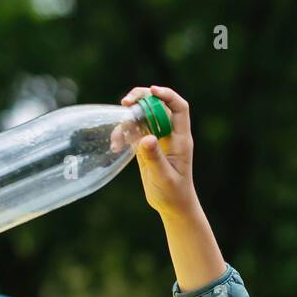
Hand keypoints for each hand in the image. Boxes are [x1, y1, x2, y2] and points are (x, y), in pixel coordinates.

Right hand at [118, 85, 196, 218]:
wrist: (172, 206)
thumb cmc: (173, 194)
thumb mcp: (164, 177)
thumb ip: (155, 158)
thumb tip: (146, 138)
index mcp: (180, 139)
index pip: (179, 108)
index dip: (167, 95)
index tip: (152, 91)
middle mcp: (169, 134)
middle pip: (157, 105)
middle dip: (141, 98)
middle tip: (125, 102)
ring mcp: (157, 138)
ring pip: (142, 115)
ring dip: (127, 119)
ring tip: (117, 138)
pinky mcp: (145, 145)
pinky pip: (133, 130)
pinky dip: (122, 133)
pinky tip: (115, 146)